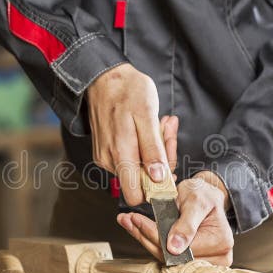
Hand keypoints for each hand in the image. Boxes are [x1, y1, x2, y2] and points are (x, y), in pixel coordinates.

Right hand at [87, 63, 174, 204]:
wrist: (103, 77)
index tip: (169, 166)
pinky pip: (129, 159)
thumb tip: (158, 178)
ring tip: (159, 125)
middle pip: (140, 182)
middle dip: (160, 163)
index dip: (156, 188)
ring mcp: (105, 157)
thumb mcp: (147, 115)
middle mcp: (109, 161)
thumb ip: (152, 149)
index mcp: (120, 154)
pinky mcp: (105, 152)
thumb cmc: (127, 90)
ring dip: (153, 152)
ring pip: (137, 169)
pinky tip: (148, 128)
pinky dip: (142, 147)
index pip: (137, 196)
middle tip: (168, 132)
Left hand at [117, 173, 233, 265]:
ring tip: (130, 222)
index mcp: (220, 242)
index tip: (137, 220)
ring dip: (145, 239)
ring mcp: (203, 263)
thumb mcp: (196, 201)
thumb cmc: (204, 195)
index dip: (157, 235)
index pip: (182, 248)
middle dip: (147, 237)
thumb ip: (186, 224)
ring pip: (166, 258)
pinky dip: (150, 241)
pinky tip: (138, 228)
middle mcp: (216, 258)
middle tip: (129, 220)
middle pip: (173, 257)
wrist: (205, 197)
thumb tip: (175, 248)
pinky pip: (166, 256)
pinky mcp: (188, 262)